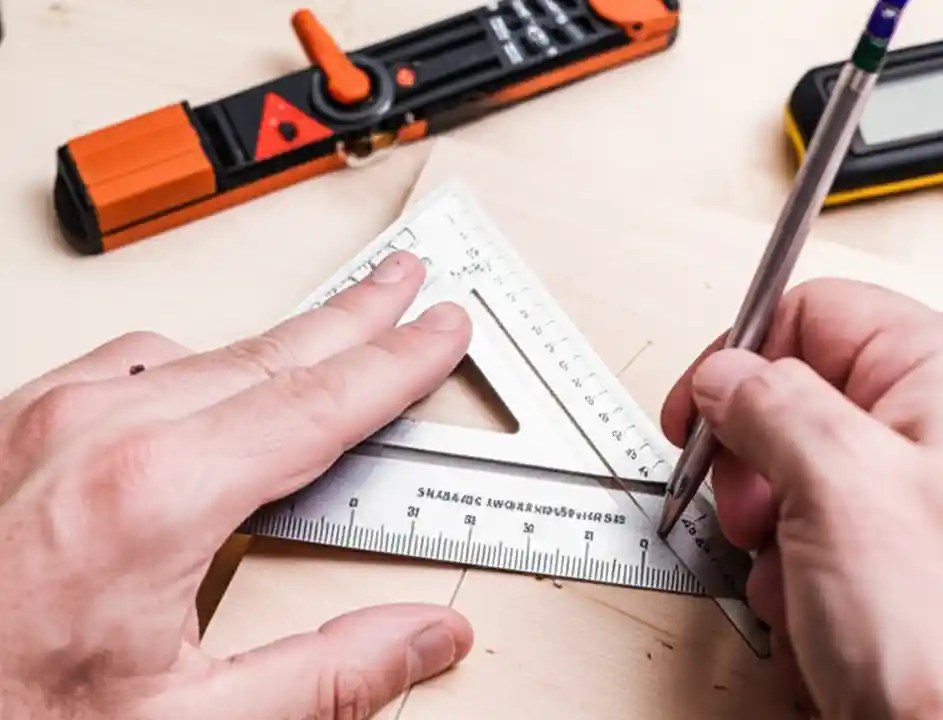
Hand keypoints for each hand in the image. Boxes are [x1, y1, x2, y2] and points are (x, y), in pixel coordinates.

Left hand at [0, 252, 474, 718]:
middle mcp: (97, 431)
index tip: (440, 328)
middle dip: (354, 317)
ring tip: (339, 328)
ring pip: (200, 350)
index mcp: (156, 494)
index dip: (395, 363)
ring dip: (282, 341)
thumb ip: (328, 677)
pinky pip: (129, 361)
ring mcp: (45, 417)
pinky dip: (198, 360)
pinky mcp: (12, 423)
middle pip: (268, 354)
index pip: (318, 405)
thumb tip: (425, 640)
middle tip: (404, 283)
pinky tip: (216, 372)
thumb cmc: (8, 708)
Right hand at [662, 279, 942, 718]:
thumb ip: (769, 402)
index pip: (816, 313)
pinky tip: (820, 615)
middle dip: (760, 464)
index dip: (743, 358)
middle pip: (804, 398)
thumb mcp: (841, 485)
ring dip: (775, 534)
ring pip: (805, 476)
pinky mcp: (917, 561)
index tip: (697, 413)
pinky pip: (825, 539)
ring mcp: (937, 496)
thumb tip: (727, 373)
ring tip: (798, 581)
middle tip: (756, 512)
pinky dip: (799, 578)